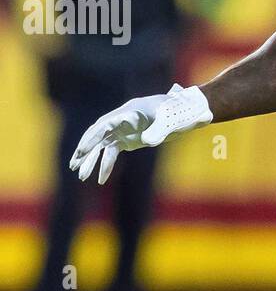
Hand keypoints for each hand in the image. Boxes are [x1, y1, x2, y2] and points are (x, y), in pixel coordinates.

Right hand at [70, 84, 212, 184]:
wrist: (186, 111)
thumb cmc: (178, 113)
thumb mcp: (170, 121)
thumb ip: (159, 130)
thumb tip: (148, 141)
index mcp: (129, 113)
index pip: (105, 125)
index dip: (93, 137)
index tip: (83, 149)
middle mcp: (121, 120)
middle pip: (98, 135)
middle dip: (86, 150)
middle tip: (75, 165)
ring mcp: (124, 130)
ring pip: (102, 145)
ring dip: (91, 160)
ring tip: (80, 176)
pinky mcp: (128, 140)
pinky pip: (112, 153)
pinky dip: (105, 165)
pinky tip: (100, 179)